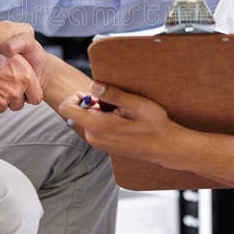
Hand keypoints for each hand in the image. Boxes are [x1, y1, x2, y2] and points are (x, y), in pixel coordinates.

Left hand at [58, 82, 179, 161]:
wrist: (166, 147)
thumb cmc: (155, 125)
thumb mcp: (136, 105)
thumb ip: (112, 94)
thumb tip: (93, 85)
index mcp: (97, 126)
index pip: (67, 107)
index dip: (77, 96)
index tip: (96, 93)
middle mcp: (93, 137)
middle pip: (79, 112)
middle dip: (94, 103)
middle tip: (118, 104)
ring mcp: (98, 143)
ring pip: (89, 118)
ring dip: (101, 111)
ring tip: (123, 114)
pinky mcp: (104, 146)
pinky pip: (96, 127)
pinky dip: (105, 120)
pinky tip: (124, 122)